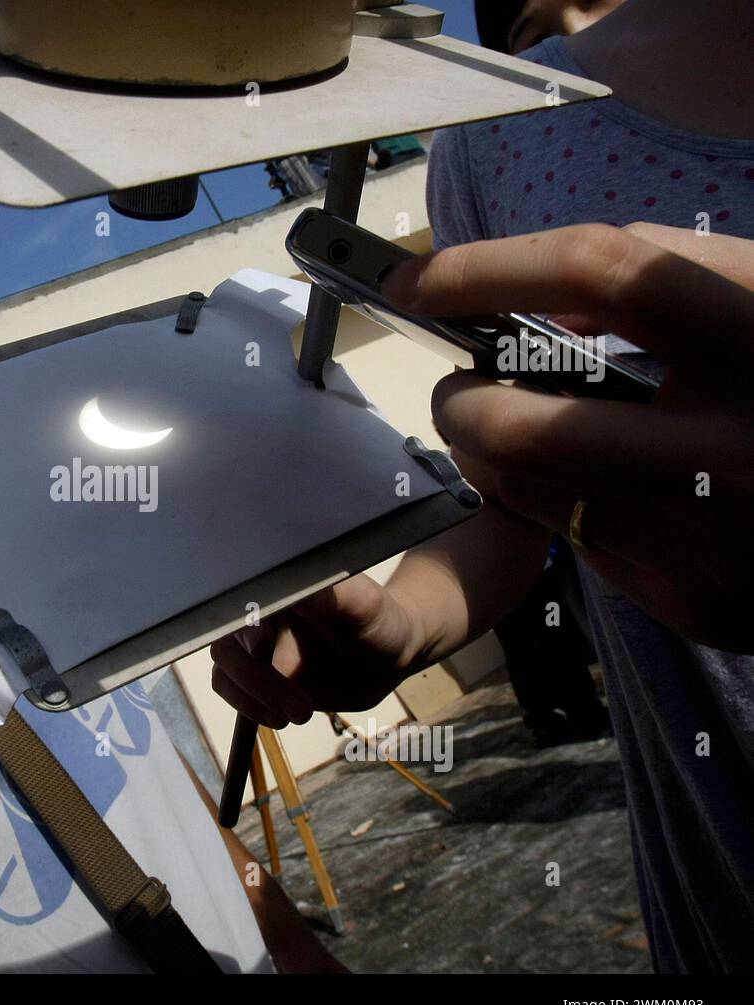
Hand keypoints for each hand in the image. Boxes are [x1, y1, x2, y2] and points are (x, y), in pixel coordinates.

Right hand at [209, 574, 426, 727]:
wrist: (386, 654)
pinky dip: (250, 707)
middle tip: (301, 706)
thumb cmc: (377, 620)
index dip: (243, 626)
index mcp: (275, 587)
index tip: (262, 646)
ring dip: (253, 698)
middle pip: (227, 643)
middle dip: (258, 678)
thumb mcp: (359, 603)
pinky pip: (232, 690)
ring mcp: (252, 645)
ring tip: (300, 714)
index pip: (240, 603)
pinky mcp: (255, 675)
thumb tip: (290, 593)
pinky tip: (280, 718)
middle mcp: (256, 613)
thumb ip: (325, 595)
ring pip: (225, 670)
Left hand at [381, 223, 753, 651]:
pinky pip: (584, 544)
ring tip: (506, 426)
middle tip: (456, 384)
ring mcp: (719, 538)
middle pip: (527, 424)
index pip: (603, 272)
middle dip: (461, 403)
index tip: (418, 279)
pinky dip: (562, 506)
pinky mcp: (700, 603)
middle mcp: (742, 445)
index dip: (489, 267)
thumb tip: (551, 297)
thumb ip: (683, 279)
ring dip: (490, 456)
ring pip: (531, 495)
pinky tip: (594, 486)